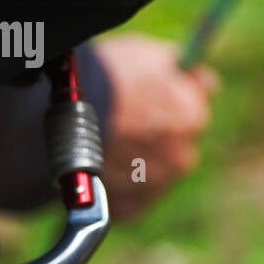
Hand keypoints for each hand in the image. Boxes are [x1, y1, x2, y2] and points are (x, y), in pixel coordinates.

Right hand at [94, 34, 218, 219]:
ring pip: (148, 172)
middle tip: (120, 121)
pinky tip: (94, 166)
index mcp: (191, 117)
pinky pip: (124, 196)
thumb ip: (178, 69)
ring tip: (102, 143)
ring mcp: (155, 186)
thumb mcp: (147, 55)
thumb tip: (195, 74)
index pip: (192, 106)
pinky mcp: (128, 208)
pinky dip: (113, 185)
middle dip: (152, 135)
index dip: (170, 99)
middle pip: (171, 144)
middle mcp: (182, 157)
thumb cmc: (106, 79)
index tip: (151, 96)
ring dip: (133, 161)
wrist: (68, 115)